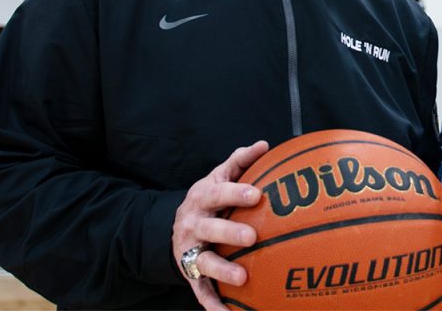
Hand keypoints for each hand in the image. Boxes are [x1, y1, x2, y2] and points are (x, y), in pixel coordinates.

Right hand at [172, 140, 269, 309]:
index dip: (236, 193)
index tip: (257, 194)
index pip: (219, 192)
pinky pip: (201, 291)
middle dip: (229, 232)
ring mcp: (190, 251)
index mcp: (202, 198)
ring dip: (222, 270)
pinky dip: (213, 304)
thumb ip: (239, 161)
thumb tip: (264, 145)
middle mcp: (193, 224)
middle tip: (252, 236)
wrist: (177, 226)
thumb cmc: (209, 199)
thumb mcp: (218, 177)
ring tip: (242, 277)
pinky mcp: (190, 274)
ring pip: (203, 262)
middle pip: (210, 228)